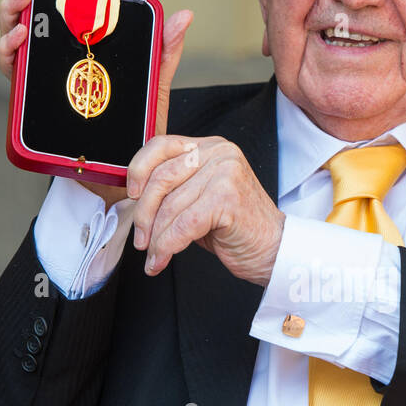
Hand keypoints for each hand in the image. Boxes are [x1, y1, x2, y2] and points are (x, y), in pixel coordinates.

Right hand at [0, 0, 192, 209]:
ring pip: (11, 37)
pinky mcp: (32, 103)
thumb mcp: (152, 85)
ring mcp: (41, 78)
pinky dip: (10, 51)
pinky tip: (20, 40)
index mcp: (78, 46)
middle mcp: (54, 58)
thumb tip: (183, 15)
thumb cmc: (137, 129)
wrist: (127, 175)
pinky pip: (12, 73)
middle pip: (25, 13)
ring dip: (10, 14)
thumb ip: (163, 51)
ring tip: (22, 3)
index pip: (53, 5)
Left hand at [128, 135, 285, 286]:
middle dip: (144, 214)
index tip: (131, 195)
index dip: (139, 170)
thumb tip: (135, 199)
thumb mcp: (201, 198)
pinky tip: (161, 260)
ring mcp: (226, 174)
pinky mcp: (227, 199)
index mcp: (211, 147)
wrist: (274, 250)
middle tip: (140, 239)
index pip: (162, 146)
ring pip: (170, 206)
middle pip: (161, 178)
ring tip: (153, 254)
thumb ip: (175, 189)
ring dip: (156, 237)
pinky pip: (183, 225)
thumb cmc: (237, 227)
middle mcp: (220, 154)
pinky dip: (166, 247)